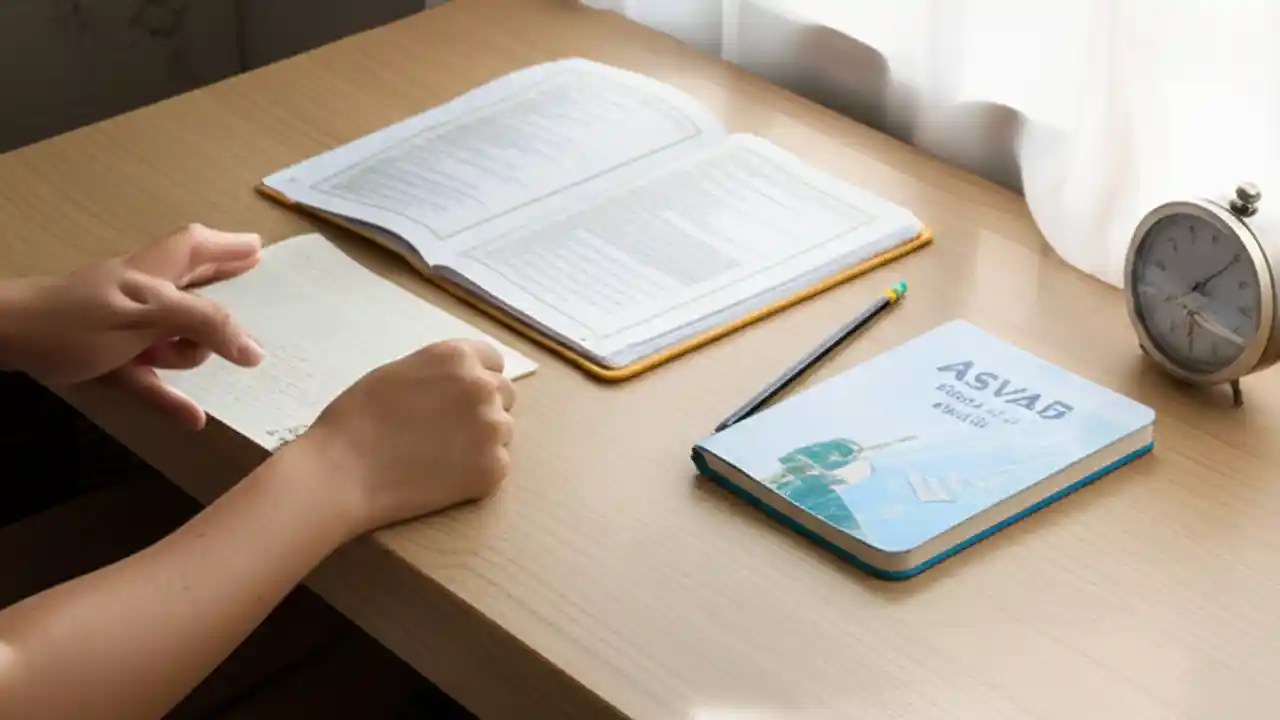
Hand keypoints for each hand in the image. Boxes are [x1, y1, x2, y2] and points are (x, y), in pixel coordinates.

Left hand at [0, 224, 265, 428]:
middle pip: (194, 292)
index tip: (258, 247)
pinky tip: (194, 419)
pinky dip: (170, 399)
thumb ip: (204, 324)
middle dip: (221, 295)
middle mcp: (143, 297)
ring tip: (171, 363)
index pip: (197, 249)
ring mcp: (126, 331)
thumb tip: (255, 349)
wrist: (9, 340)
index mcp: (152, 275)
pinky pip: (151, 383)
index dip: (228, 246)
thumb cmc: (75, 320)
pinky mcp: (110, 363)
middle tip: (253, 287)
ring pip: (175, 344)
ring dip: (185, 357)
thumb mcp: (147, 315)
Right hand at [290, 339, 516, 534]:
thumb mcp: (399, 373)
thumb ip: (438, 373)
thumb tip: (459, 383)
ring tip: (439, 455)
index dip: (477, 378)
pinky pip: (497, 465)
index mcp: (457, 357)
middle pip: (504, 395)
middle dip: (482, 408)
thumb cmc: (357, 420)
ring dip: (481, 441)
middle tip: (448, 429)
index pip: (494, 361)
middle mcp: (482, 387)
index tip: (462, 396)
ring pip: (502, 432)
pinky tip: (441, 477)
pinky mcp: (493, 469)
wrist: (342, 473)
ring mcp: (492, 429)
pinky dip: (476, 473)